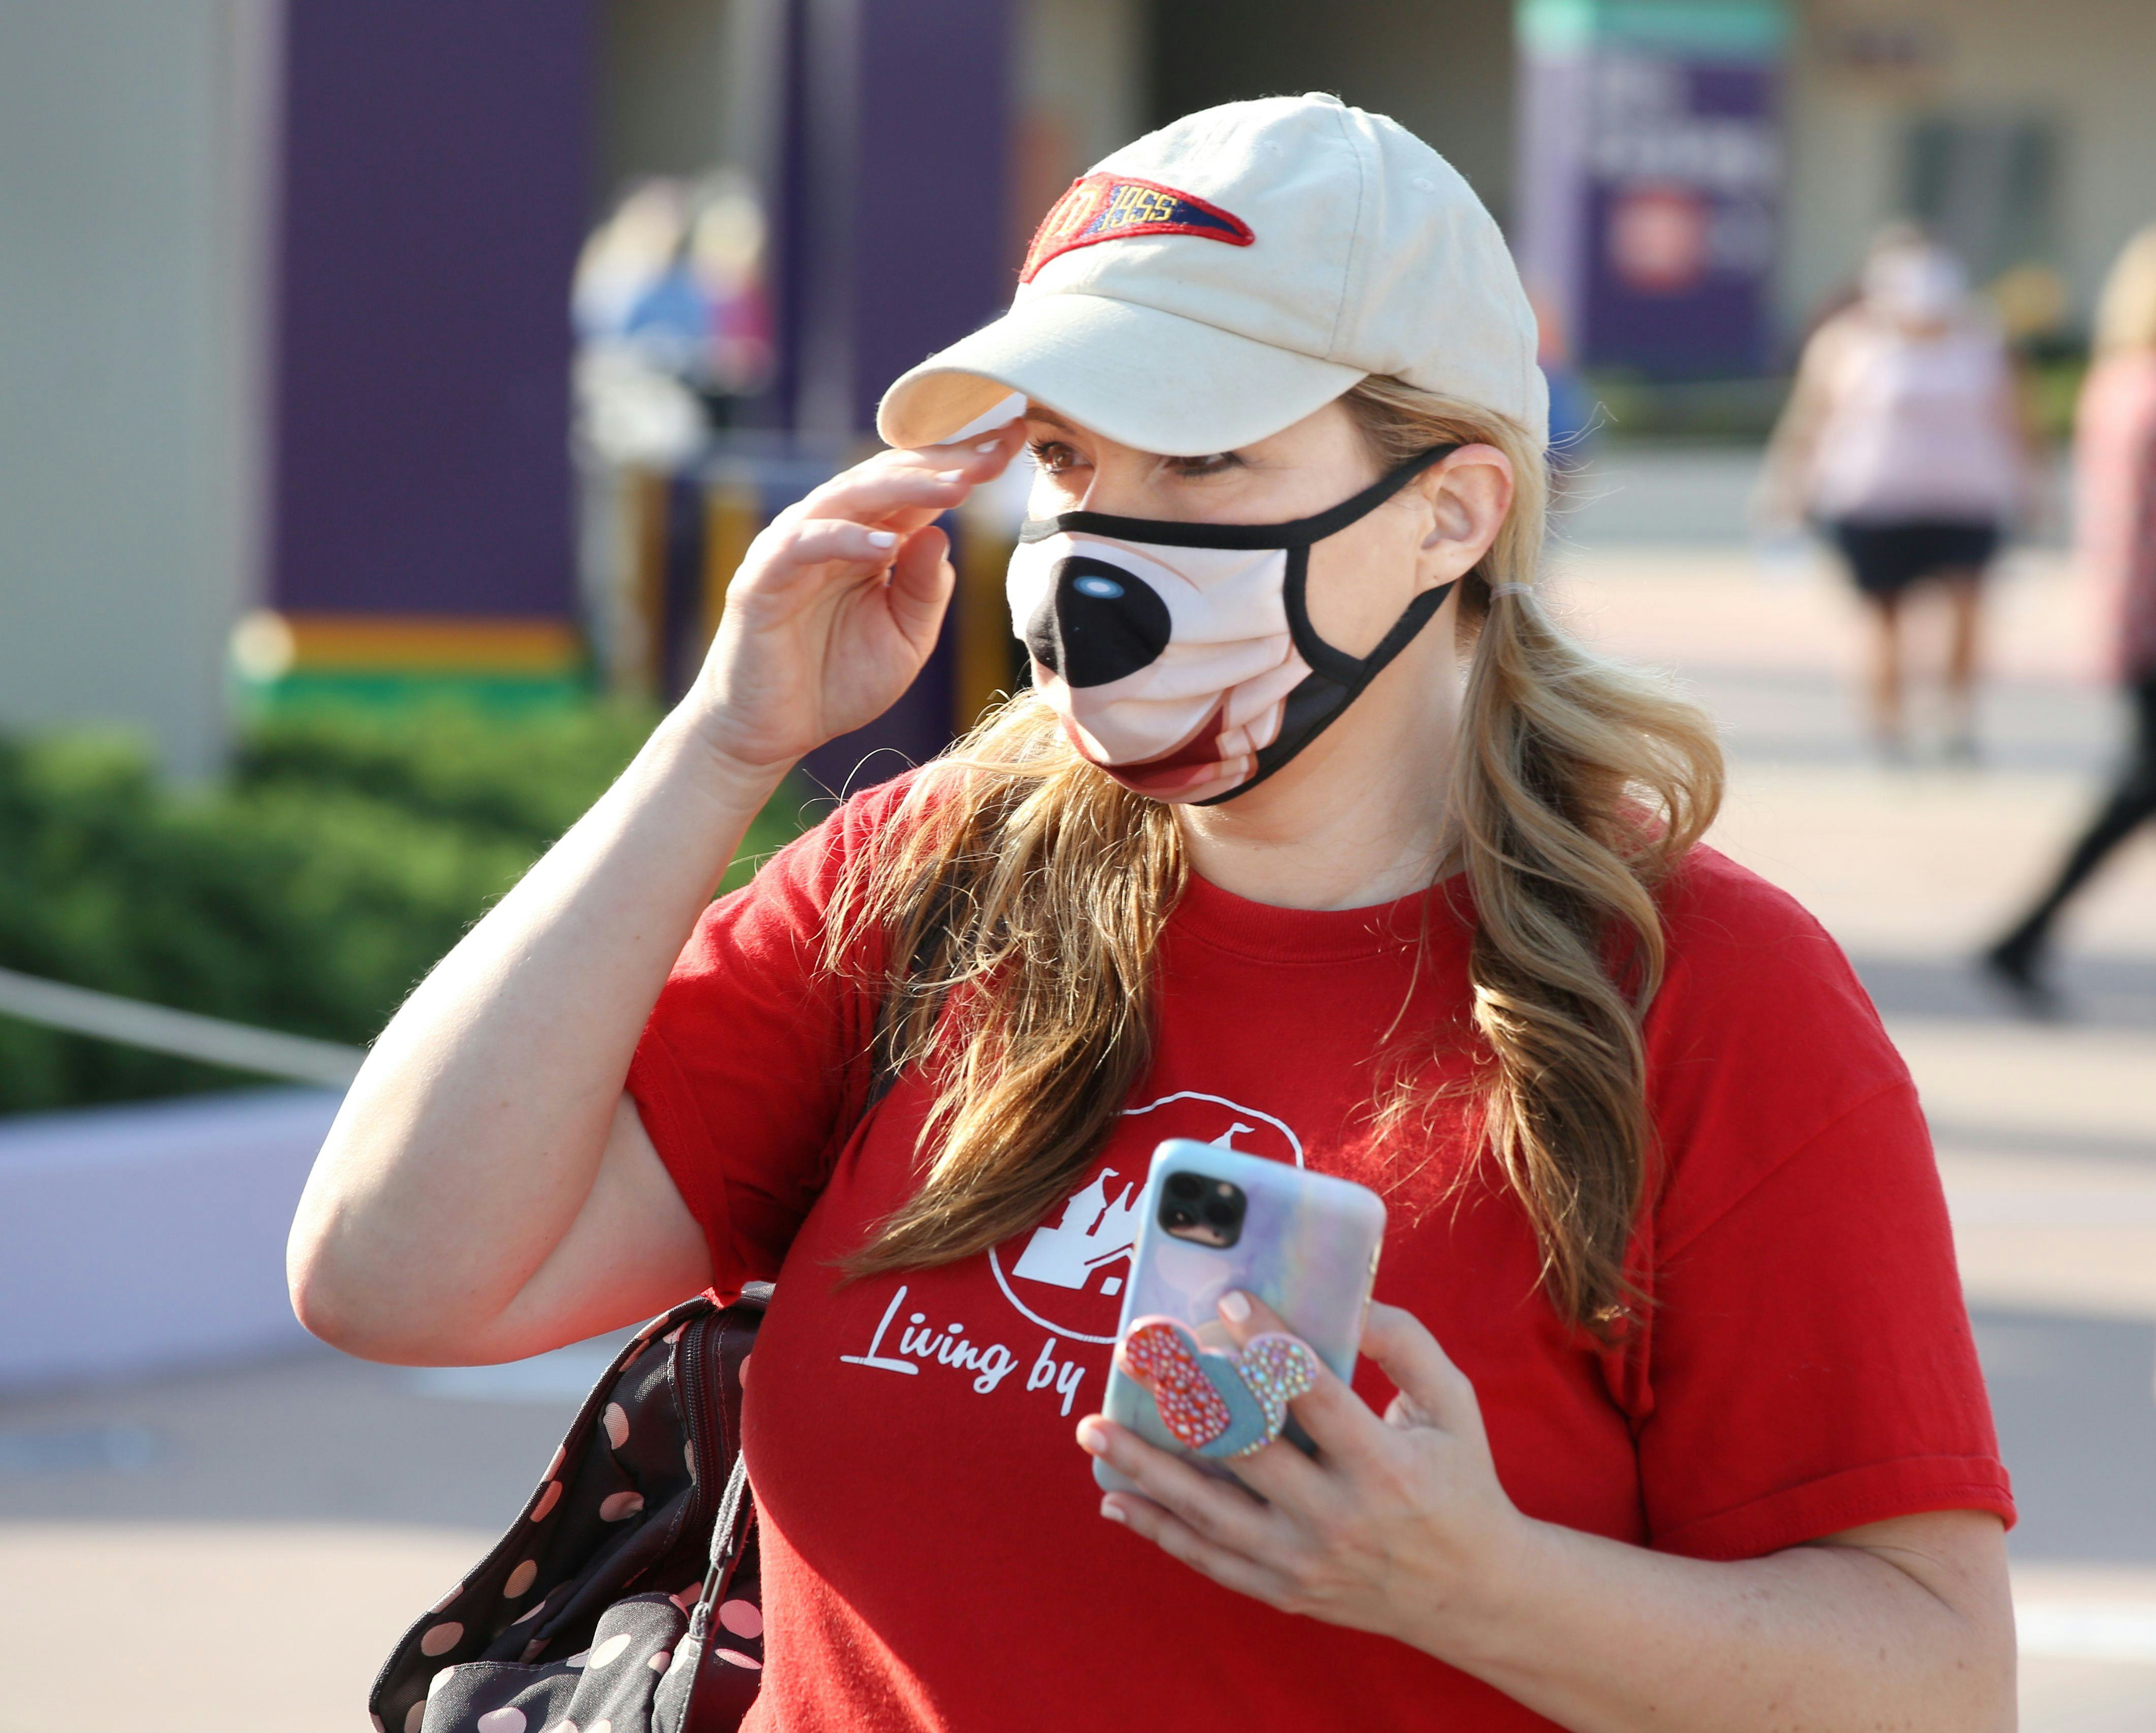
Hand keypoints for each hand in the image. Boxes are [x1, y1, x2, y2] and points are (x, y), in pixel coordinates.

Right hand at [684, 422, 1025, 776]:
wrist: (769, 734)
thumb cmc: (835, 683)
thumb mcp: (905, 639)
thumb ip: (925, 590)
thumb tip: (942, 534)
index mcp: (867, 540)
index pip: (918, 489)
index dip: (962, 464)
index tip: (1013, 445)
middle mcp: (831, 531)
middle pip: (888, 478)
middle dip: (944, 461)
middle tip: (994, 451)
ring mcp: (793, 549)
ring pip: (848, 496)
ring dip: (904, 487)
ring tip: (957, 485)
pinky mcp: (762, 578)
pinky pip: (804, 545)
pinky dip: (844, 539)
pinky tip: (886, 544)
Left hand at [1076, 1294, 1525, 1650]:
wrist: (1473, 1592)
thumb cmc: (1458, 1480)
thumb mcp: (1452, 1405)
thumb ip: (1406, 1345)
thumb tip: (1351, 1298)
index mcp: (1385, 1464)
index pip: (1313, 1395)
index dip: (1268, 1345)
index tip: (1225, 1302)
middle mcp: (1339, 1517)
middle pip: (1245, 1450)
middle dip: (1183, 1396)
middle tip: (1132, 1352)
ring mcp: (1305, 1560)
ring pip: (1209, 1510)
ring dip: (1144, 1467)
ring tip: (1092, 1428)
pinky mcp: (1284, 1589)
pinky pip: (1208, 1558)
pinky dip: (1158, 1530)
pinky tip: (1115, 1499)